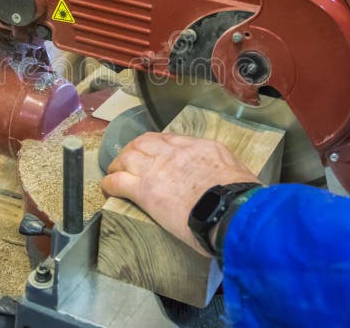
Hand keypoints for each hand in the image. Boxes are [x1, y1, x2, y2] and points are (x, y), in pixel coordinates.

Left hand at [102, 132, 258, 255]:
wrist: (230, 209)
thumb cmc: (241, 198)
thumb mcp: (240, 173)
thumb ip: (227, 171)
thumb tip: (232, 181)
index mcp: (201, 148)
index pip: (172, 140)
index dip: (159, 145)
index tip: (156, 152)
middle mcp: (176, 152)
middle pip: (146, 142)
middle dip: (135, 148)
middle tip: (129, 158)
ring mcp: (158, 168)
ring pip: (128, 156)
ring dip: (119, 162)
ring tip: (115, 170)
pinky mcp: (145, 190)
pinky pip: (118, 180)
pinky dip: (110, 182)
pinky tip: (107, 187)